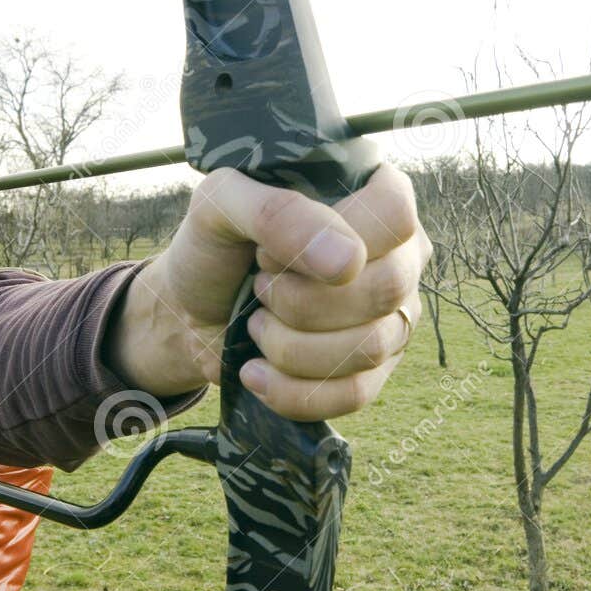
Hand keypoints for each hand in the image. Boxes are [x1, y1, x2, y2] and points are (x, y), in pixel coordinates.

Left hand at [113, 165, 431, 420]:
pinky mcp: (374, 370)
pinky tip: (256, 373)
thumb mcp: (221, 206)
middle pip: (385, 288)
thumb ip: (277, 213)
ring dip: (291, 345)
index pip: (395, 214)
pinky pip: (355, 394)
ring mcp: (392, 316)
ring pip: (370, 347)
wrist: (191, 311)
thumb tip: (348, 262)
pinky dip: (293, 391)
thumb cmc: (214, 246)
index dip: (334, 237)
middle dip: (301, 300)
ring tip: (254, 324)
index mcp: (373, 196)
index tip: (271, 253)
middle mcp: (399, 256)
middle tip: (258, 286)